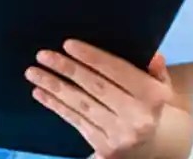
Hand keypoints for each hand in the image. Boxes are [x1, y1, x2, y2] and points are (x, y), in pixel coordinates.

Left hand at [25, 40, 175, 158]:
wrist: (150, 147)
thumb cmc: (147, 106)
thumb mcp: (159, 87)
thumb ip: (154, 69)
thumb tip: (154, 55)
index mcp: (153, 96)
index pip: (119, 72)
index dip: (92, 57)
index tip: (68, 44)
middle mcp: (138, 117)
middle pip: (96, 87)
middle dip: (67, 69)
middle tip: (42, 55)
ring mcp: (120, 135)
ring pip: (81, 105)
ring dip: (54, 86)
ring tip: (33, 72)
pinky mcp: (104, 149)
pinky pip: (75, 121)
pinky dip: (55, 105)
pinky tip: (39, 92)